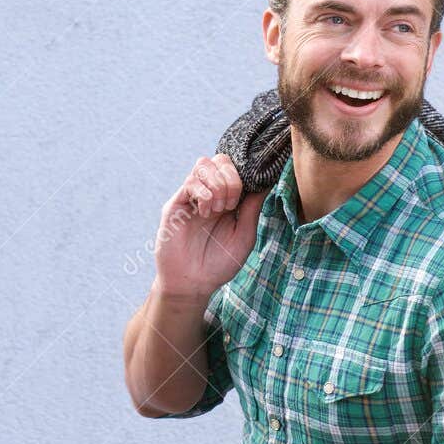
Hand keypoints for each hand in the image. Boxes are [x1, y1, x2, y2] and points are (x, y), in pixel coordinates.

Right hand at [152, 153, 266, 303]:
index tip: (247, 197)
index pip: (236, 168)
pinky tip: (205, 213)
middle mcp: (209, 194)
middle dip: (232, 179)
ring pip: (204, 164)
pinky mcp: (176, 204)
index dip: (245, 175)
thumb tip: (266, 182)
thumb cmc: (219, 263)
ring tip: (218, 209)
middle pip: (220, 159)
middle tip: (231, 205)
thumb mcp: (244, 236)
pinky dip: (203, 193)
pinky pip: (190, 182)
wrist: (193, 284)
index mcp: (227, 199)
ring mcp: (192, 197)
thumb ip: (252, 208)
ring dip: (217, 184)